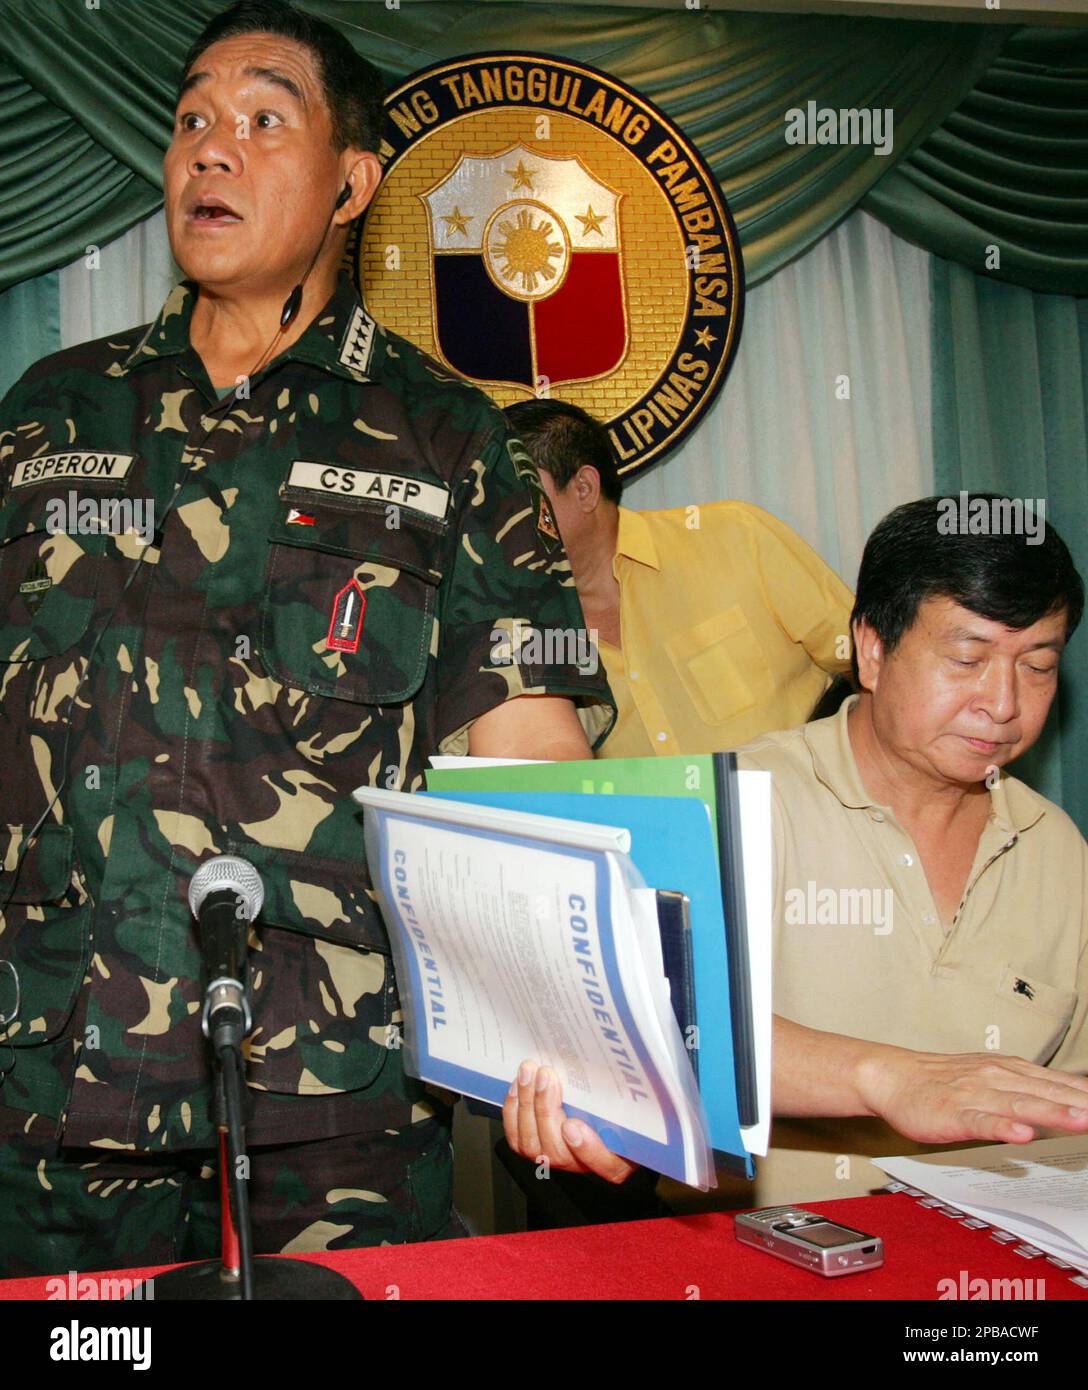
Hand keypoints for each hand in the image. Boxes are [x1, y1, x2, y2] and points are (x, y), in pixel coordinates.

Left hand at [502, 1059, 637, 1182]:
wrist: (598, 1117)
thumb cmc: (618, 1114)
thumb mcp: (632, 1111)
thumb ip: (631, 1104)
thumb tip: (643, 1077)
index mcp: (616, 1161)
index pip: (607, 1166)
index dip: (587, 1149)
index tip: (573, 1126)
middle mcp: (583, 1166)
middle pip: (558, 1151)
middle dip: (546, 1110)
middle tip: (546, 1075)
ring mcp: (554, 1160)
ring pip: (532, 1144)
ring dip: (527, 1103)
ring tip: (530, 1072)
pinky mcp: (532, 1149)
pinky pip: (516, 1137)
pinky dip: (513, 1109)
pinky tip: (518, 1085)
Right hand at [856, 1048, 1087, 1144]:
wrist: (893, 1077)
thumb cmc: (942, 1081)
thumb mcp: (990, 1074)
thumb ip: (1026, 1088)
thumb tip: (1068, 1099)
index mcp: (1008, 1069)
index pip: (1057, 1082)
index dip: (1084, 1094)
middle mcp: (996, 1078)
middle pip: (1046, 1093)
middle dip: (1079, 1104)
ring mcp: (975, 1095)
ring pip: (1020, 1105)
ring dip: (1052, 1113)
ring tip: (1081, 1121)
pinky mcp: (953, 1114)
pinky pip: (981, 1122)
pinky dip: (1002, 1128)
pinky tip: (1021, 1135)